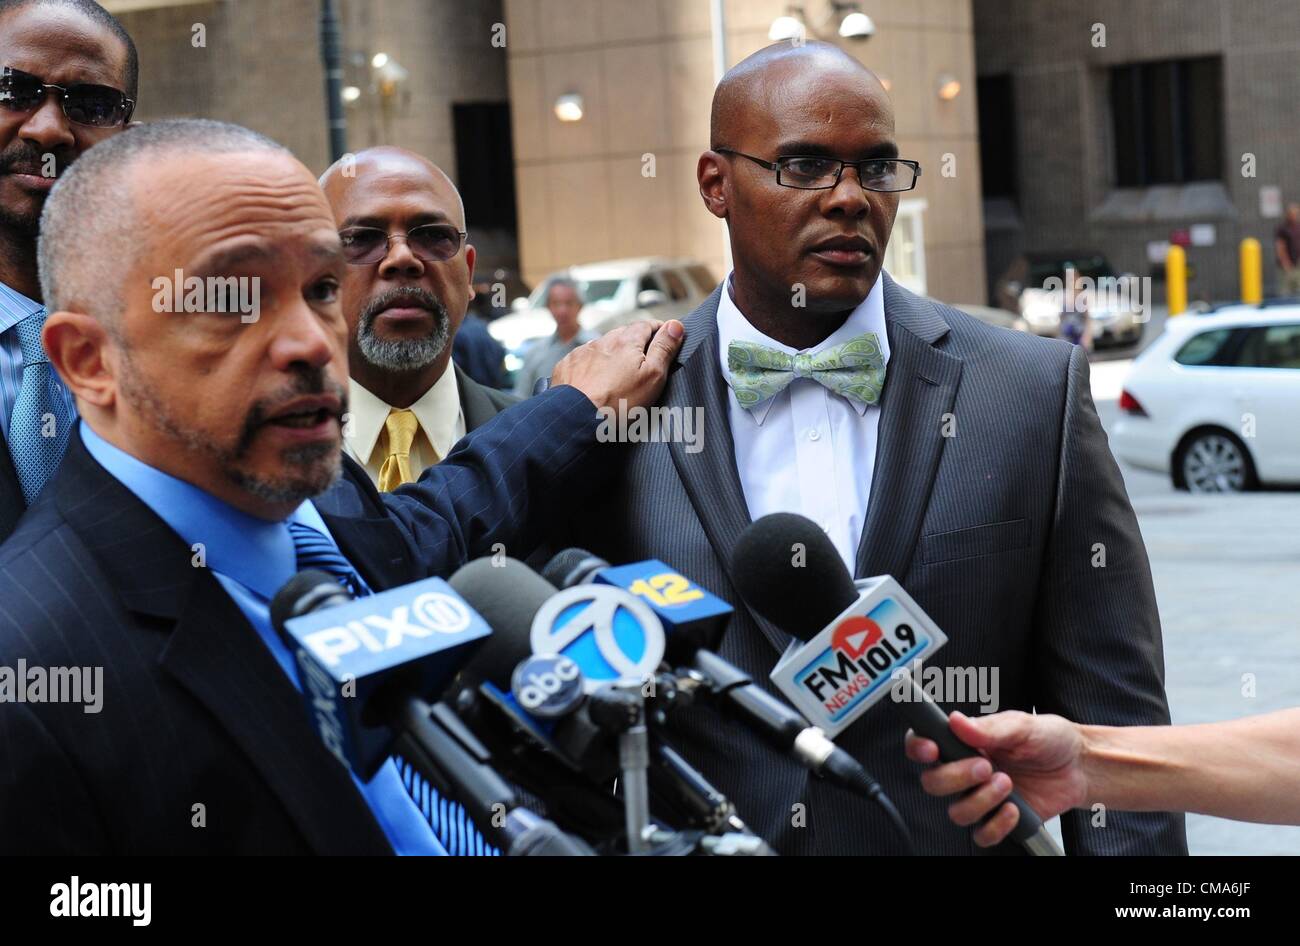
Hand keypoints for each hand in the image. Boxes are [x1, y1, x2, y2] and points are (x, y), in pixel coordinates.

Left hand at [550, 320, 684, 411]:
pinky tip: (595, 380)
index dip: (659, 330)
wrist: (576, 417)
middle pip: (624, 334)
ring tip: (618, 373)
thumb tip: (675, 326)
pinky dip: (591, 365)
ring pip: (602, 346)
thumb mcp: (653, 376)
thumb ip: (664, 349)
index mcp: (626, 341)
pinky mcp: (567, 366)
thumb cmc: (617, 401)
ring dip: (612, 354)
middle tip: (643, 358)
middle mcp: (603, 341)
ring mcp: (582, 352)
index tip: (665, 337)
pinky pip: (583, 359)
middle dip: (635, 342)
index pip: (647, 325)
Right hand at [904, 710, 1087, 846]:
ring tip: (1007, 783)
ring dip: (981, 800)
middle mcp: (964, 770)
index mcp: (962, 742)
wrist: (1079, 766)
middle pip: (932, 783)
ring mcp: (979, 797)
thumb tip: (957, 721)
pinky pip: (981, 834)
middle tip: (986, 767)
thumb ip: (989, 728)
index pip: (923, 744)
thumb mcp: (1022, 726)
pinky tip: (1015, 809)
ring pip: (956, 812)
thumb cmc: (1048, 738)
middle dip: (955, 777)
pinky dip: (997, 825)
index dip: (918, 748)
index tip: (931, 749)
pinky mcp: (997, 819)